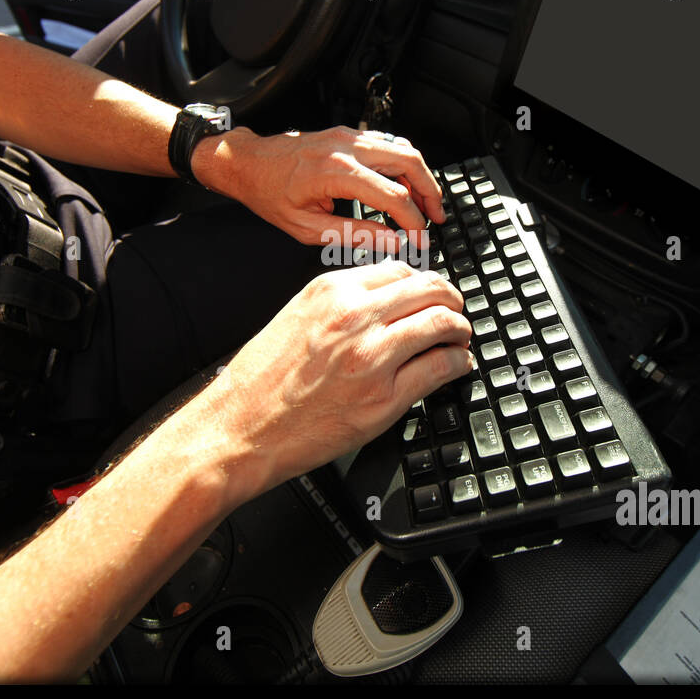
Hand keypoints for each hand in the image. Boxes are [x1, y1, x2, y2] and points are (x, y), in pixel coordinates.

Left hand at [192, 125, 446, 252]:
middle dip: (430, 192)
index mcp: (336, 172)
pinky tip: (403, 185)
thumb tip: (390, 242)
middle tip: (436, 218)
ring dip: (420, 177)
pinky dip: (403, 165)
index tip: (419, 240)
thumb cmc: (268, 194)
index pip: (393, 196)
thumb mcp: (306, 227)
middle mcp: (346, 147)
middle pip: (409, 163)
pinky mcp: (347, 134)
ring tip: (424, 204)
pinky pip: (388, 145)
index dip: (413, 222)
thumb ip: (353, 235)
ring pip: (403, 149)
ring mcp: (348, 136)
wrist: (247, 162)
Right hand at [193, 260, 473, 503]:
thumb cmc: (260, 383)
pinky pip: (439, 368)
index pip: (400, 270)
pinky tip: (456, 366)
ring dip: (460, 330)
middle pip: (430, 289)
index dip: (425, 282)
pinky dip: (457, 364)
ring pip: (442, 324)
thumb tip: (383, 301)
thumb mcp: (296, 318)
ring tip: (460, 339)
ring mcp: (372, 357)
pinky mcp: (383, 398)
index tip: (431, 293)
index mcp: (331, 291)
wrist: (240, 428)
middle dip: (451, 300)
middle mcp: (354, 316)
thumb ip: (339, 304)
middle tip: (456, 313)